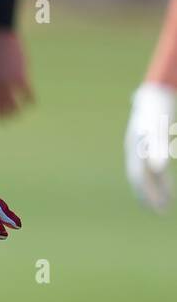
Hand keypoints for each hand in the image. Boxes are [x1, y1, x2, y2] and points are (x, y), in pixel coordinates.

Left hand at [0, 30, 32, 117]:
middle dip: (1, 117)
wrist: (0, 37)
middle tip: (4, 122)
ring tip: (17, 115)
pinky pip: (27, 95)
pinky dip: (30, 100)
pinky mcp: (21, 78)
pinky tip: (32, 104)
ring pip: (13, 105)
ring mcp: (8, 83)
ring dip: (16, 112)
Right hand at [125, 82, 176, 211]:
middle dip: (149, 195)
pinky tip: (168, 186)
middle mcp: (135, 149)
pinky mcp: (150, 145)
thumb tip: (159, 170)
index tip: (156, 207)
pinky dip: (161, 179)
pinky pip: (153, 166)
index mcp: (134, 147)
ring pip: (147, 174)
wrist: (155, 90)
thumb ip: (157, 148)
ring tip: (164, 205)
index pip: (138, 176)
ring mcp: (141, 147)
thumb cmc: (157, 107)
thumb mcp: (157, 127)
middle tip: (160, 211)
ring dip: (155, 189)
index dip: (147, 192)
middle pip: (140, 178)